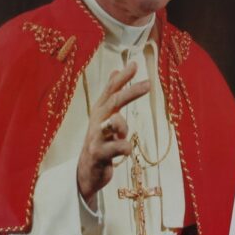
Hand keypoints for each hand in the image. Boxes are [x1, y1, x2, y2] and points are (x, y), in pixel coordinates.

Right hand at [77, 62, 150, 205]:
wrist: (86, 171)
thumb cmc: (99, 142)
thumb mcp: (103, 116)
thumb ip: (110, 95)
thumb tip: (116, 70)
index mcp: (100, 111)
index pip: (110, 90)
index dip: (122, 77)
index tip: (134, 63)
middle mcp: (97, 121)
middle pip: (114, 102)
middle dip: (131, 92)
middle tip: (149, 83)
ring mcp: (96, 137)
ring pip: (115, 123)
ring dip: (122, 127)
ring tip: (122, 136)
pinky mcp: (99, 154)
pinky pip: (119, 147)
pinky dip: (125, 148)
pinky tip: (123, 152)